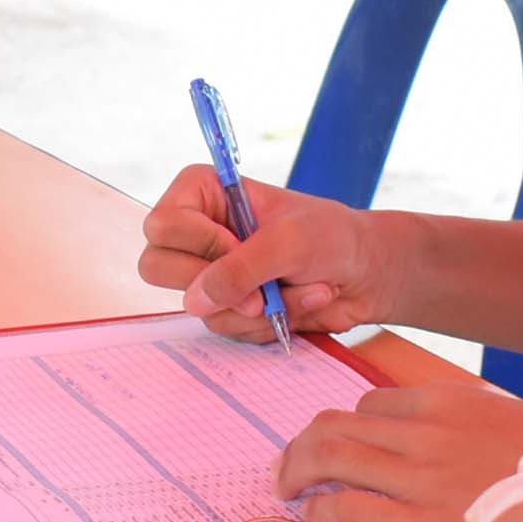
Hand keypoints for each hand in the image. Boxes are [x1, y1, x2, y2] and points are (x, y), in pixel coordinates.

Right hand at [138, 166, 402, 340]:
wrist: (365, 274)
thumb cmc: (331, 238)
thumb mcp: (288, 243)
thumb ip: (240, 269)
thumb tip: (196, 303)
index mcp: (202, 194)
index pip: (163, 225)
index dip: (200, 244)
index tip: (240, 246)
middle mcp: (197, 233)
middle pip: (157, 267)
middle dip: (217, 285)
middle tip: (259, 289)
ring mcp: (210, 273)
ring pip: (198, 307)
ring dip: (256, 306)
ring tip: (295, 288)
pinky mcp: (228, 306)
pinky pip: (226, 327)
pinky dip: (266, 323)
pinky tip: (296, 304)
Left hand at [277, 376, 522, 521]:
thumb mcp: (518, 421)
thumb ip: (488, 424)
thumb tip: (510, 434)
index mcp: (444, 402)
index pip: (368, 406)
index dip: (342, 428)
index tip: (333, 446)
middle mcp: (422, 432)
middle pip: (333, 426)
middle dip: (301, 447)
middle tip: (289, 469)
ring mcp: (420, 477)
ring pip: (330, 458)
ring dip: (296, 473)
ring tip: (287, 490)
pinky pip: (350, 507)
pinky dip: (319, 508)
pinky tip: (311, 515)